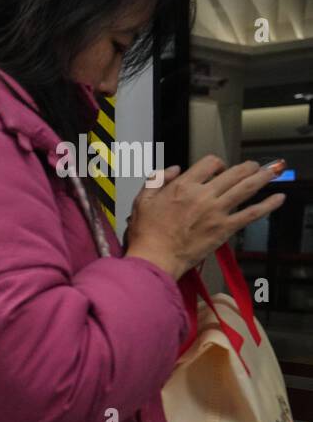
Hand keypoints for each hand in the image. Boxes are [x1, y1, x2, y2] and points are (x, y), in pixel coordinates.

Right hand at [124, 156, 286, 279]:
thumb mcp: (142, 200)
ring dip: (262, 177)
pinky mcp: (224, 228)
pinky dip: (268, 205)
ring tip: (272, 172)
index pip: (209, 163)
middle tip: (253, 166)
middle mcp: (203, 195)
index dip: (217, 163)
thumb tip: (175, 169)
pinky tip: (278, 198)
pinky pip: (251, 214)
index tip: (219, 168)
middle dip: (247, 167)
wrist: (154, 258)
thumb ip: (157, 179)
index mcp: (183, 186)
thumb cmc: (146, 233)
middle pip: (234, 172)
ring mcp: (216, 211)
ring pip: (246, 188)